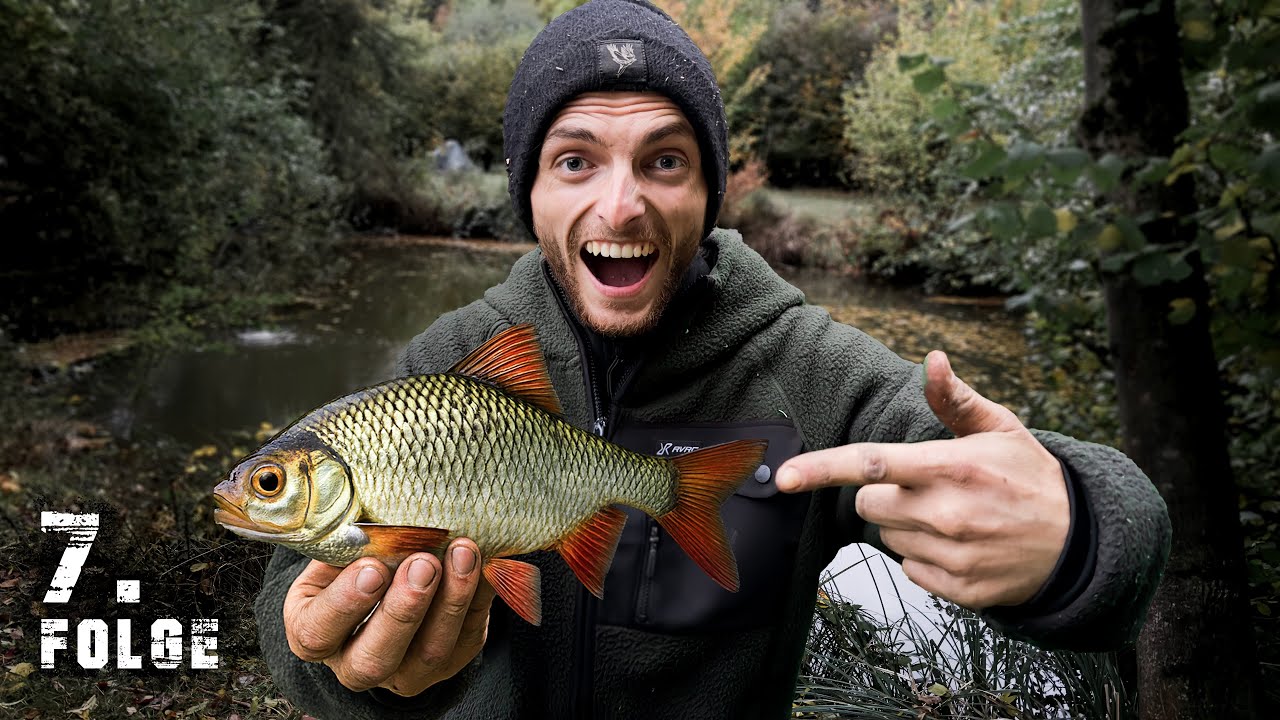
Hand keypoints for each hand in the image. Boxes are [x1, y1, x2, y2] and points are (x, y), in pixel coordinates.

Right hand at [283, 539, 495, 696]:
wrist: (387, 590)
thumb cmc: (354, 565)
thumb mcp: (335, 554)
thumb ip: (346, 543)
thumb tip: (372, 513)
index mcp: (314, 632)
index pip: (318, 632)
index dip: (345, 604)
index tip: (372, 567)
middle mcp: (355, 663)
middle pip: (375, 657)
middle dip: (404, 609)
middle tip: (424, 563)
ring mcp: (405, 670)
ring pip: (430, 652)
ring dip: (451, 600)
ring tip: (463, 554)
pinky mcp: (449, 663)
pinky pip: (468, 636)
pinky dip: (480, 597)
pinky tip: (486, 562)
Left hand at [775, 351, 1068, 608]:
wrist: (1078, 543)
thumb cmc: (1031, 477)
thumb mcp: (1001, 428)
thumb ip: (956, 399)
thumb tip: (931, 360)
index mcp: (952, 467)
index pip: (871, 464)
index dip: (821, 469)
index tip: (785, 477)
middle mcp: (948, 513)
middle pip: (867, 504)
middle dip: (882, 494)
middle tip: (923, 488)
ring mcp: (953, 555)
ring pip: (886, 536)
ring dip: (906, 525)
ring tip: (951, 517)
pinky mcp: (959, 588)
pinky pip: (910, 568)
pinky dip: (924, 556)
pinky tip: (959, 544)